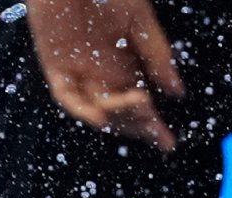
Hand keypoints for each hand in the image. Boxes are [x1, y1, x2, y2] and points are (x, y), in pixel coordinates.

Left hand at [24, 0, 185, 151]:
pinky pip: (66, 95)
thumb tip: (176, 92)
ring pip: (94, 108)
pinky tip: (100, 115)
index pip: (137, 105)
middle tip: (155, 130)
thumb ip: (155, 54)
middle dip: (136, 125)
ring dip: (116, 115)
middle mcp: (99, 76)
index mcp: (122, 66)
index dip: (150, 126)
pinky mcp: (54, 66)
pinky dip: (81, 107)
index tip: (168, 143)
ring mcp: (76, 73)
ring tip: (140, 110)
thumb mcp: (139, 20)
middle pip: (117, 113)